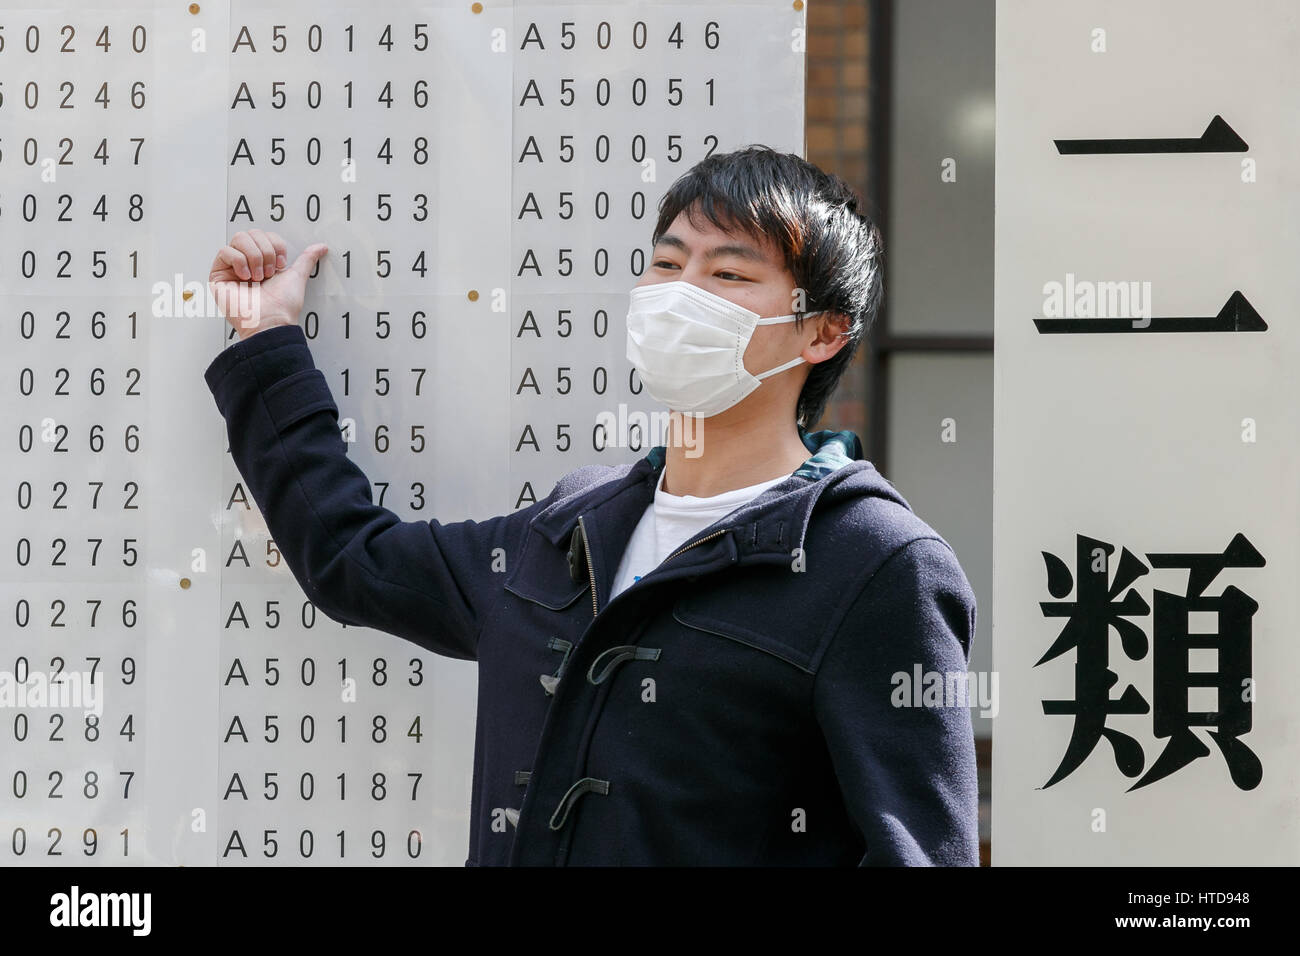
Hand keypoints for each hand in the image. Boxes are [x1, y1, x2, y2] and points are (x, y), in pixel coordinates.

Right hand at [208, 229, 328, 339]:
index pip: (264, 234)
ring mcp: (231, 267)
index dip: (275, 245)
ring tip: (257, 277)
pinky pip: (225, 251)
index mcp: (263, 261)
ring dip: (254, 257)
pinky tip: (245, 277)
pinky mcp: (218, 274)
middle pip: (251, 233)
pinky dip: (239, 262)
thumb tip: (321, 247)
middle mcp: (246, 262)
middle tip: (268, 273)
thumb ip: (307, 259)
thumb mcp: (297, 276)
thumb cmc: (281, 305)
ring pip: (239, 238)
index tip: (281, 265)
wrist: (271, 321)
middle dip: (265, 251)